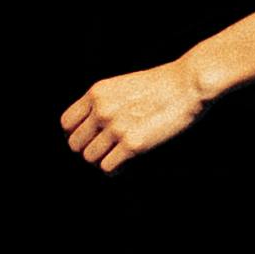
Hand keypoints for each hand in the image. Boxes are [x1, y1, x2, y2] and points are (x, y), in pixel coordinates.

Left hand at [62, 58, 205, 172]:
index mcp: (97, 93)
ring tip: (116, 156)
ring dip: (102, 160)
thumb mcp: (122, 85)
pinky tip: (124, 164)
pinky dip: (114, 169)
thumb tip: (92, 127)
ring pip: (90, 158)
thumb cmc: (160, 85)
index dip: (76, 134)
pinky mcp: (133, 144)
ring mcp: (116, 127)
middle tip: (105, 150)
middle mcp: (102, 110)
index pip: (66, 124)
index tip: (90, 138)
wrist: (188, 84)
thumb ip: (104, 102)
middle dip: (88, 149)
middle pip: (75, 144)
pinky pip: (108, 167)